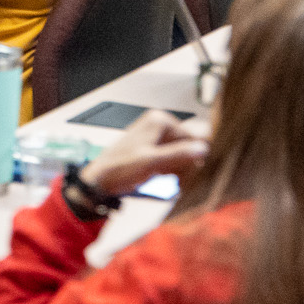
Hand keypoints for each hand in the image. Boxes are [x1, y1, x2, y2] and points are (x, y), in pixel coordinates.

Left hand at [81, 110, 210, 197]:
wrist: (100, 180)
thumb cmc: (120, 169)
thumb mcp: (152, 162)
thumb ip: (178, 154)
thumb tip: (203, 148)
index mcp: (159, 121)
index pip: (191, 138)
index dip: (194, 158)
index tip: (192, 175)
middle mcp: (158, 124)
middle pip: (186, 146)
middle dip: (186, 165)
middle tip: (180, 182)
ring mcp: (155, 136)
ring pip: (180, 154)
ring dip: (180, 170)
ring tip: (173, 182)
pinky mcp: (152, 148)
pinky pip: (171, 158)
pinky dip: (172, 170)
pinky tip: (166, 180)